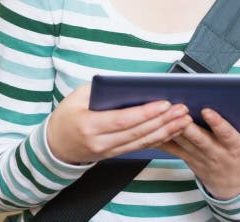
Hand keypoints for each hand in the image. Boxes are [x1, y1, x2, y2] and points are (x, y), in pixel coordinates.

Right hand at [46, 84, 192, 164]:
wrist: (55, 145)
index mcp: (89, 125)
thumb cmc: (66, 116)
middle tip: (182, 109)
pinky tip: (171, 131)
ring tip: (184, 120)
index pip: (123, 120)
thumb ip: (100, 90)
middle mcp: (100, 142)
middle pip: (137, 132)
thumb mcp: (76, 96)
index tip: (164, 103)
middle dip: (163, 121)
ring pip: (142, 142)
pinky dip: (157, 139)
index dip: (145, 113)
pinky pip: (139, 147)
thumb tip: (128, 84)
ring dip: (166, 131)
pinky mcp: (114, 155)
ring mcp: (108, 152)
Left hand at [159, 108, 239, 199]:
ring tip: (162, 110)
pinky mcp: (186, 156)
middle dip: (189, 124)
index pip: (227, 135)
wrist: (234, 189)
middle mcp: (215, 153)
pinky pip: (170, 147)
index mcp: (236, 148)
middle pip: (199, 138)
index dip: (218, 123)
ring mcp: (198, 156)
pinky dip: (160, 136)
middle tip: (180, 107)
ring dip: (171, 126)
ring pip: (182, 141)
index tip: (209, 110)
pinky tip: (150, 124)